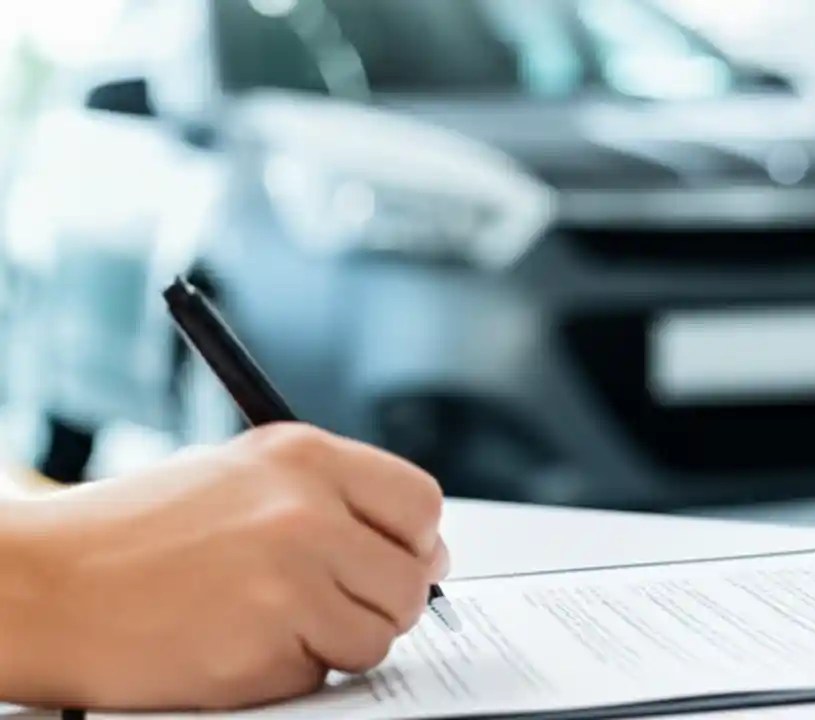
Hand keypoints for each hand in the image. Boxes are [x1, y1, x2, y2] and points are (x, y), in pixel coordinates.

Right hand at [0, 424, 447, 710]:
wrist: (44, 587)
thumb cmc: (133, 532)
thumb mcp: (240, 473)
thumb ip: (331, 497)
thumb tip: (420, 544)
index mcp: (303, 457)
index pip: (419, 503)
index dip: (417, 540)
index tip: (403, 557)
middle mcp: (305, 514)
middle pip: (410, 579)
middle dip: (384, 600)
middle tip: (336, 602)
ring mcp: (288, 585)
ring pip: (378, 634)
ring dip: (342, 640)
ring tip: (277, 619)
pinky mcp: (263, 652)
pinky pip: (323, 674)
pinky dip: (295, 671)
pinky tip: (242, 642)